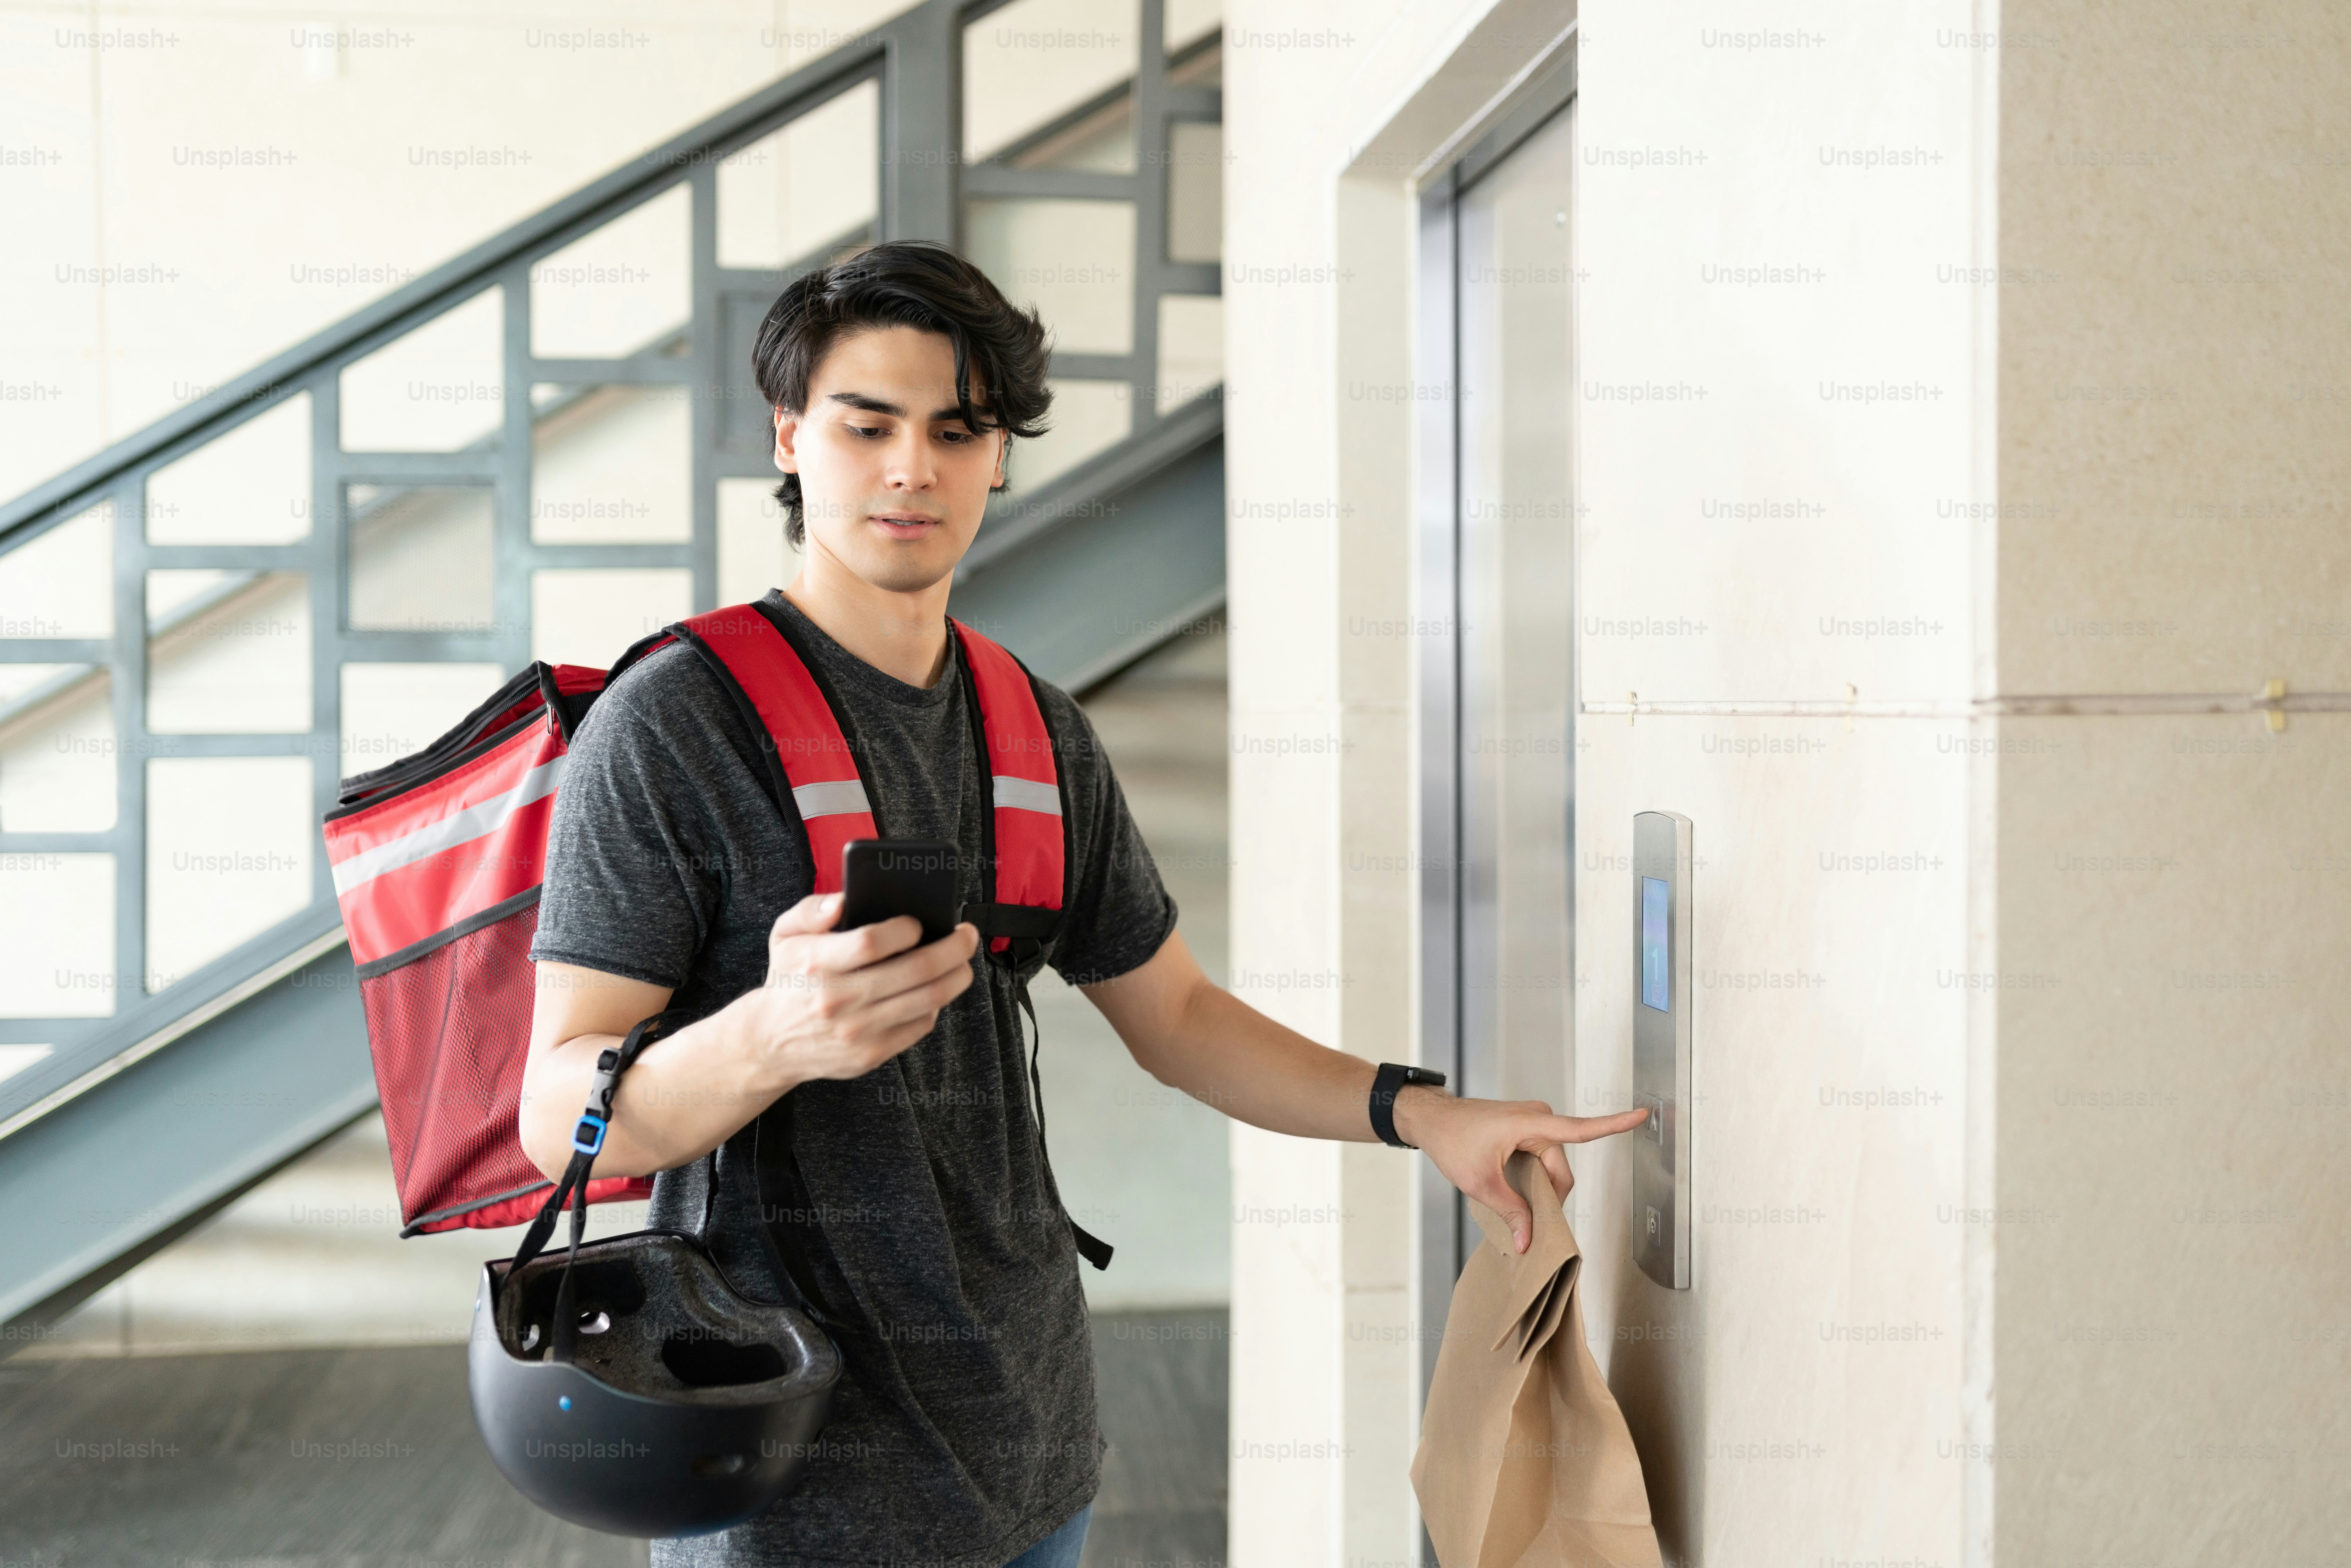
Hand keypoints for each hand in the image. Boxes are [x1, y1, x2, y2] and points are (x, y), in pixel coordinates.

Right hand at [737, 892, 979, 1089]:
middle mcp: (838, 1000)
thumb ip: (812, 909)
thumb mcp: (785, 935)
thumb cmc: (789, 979)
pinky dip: (935, 1005)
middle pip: (915, 970)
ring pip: (927, 999)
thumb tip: (844, 900)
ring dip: (957, 976)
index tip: (917, 922)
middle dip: (953, 947)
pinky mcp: (871, 1054)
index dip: (904, 928)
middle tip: (966, 935)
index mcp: (817, 964)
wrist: (771, 1041)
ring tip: (964, 960)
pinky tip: (935, 989)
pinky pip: (919, 1026)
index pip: (871, 942)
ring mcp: (858, 1031)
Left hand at [1395, 1090, 1651, 1254]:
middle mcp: (1538, 1119)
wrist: (1432, 1119)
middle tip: (1526, 1221)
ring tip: (1512, 1200)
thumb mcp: (1480, 1183)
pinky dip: (1534, 1177)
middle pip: (1561, 1170)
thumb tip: (1529, 1242)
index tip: (1643, 1114)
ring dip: (1540, 1188)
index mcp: (1531, 1125)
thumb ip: (1510, 1211)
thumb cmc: (1451, 1141)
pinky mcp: (1527, 1129)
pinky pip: (1543, 1158)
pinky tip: (1515, 1189)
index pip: (1581, 1129)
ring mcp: (1533, 1123)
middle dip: (1550, 1197)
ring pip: (1553, 1167)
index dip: (1614, 1124)